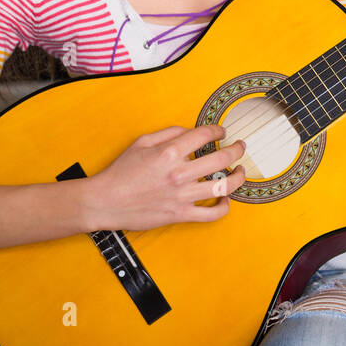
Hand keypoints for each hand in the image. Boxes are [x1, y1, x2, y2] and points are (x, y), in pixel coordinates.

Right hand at [83, 124, 246, 231]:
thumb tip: (192, 131)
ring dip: (238, 177)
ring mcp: (182, 196)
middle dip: (237, 150)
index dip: (218, 131)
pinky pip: (211, 215)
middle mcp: (179, 173)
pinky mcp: (180, 214)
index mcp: (169, 152)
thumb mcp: (141, 142)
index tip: (222, 132)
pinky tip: (225, 200)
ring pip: (223, 187)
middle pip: (222, 159)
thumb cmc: (121, 172)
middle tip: (240, 147)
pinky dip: (223, 208)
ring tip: (240, 172)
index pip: (205, 135)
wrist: (105, 201)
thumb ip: (169, 133)